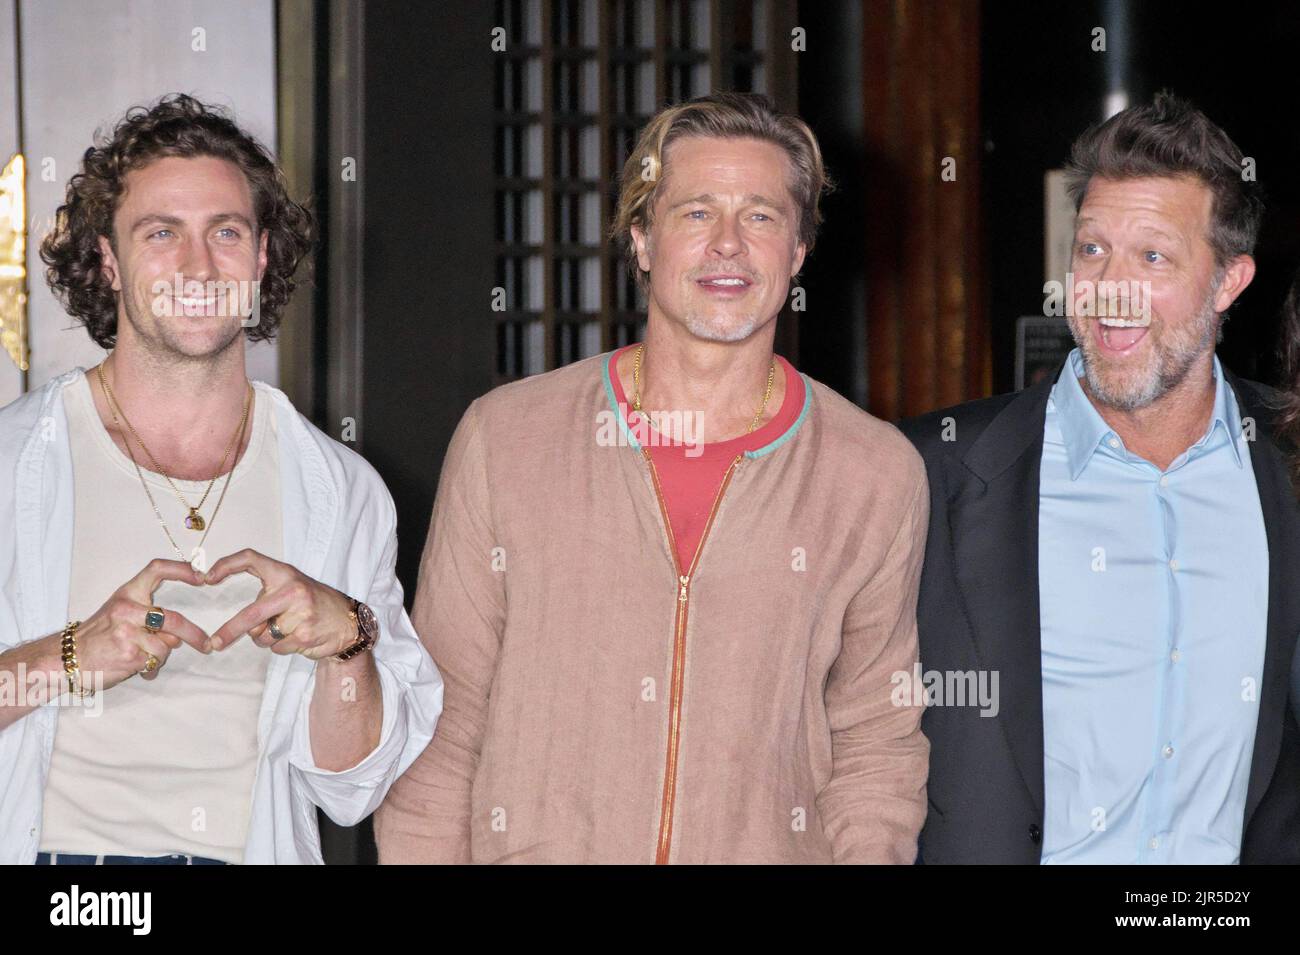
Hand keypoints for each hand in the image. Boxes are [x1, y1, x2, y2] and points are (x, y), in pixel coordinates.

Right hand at [75, 559, 210, 689]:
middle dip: (194, 634)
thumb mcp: (120, 614)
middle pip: (173, 619)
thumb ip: (150, 617)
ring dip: (160, 656)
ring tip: (142, 656)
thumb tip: (178, 635)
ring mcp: (127, 632)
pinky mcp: (129, 654)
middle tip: (205, 644)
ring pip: (166, 646)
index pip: (156, 569)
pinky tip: (138, 667)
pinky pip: (155, 662)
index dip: (182, 569)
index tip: (201, 576)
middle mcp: (127, 609)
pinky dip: (151, 668)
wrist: (67, 658)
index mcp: (127, 594)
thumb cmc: (98, 636)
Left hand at [204, 548, 356, 660]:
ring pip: (263, 636)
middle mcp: (292, 590)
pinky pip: (276, 648)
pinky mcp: (304, 635)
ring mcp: (300, 613)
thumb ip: (266, 599)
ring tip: (287, 629)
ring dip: (267, 639)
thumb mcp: (292, 589)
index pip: (250, 559)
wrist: (348, 621)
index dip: (226, 565)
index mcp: (285, 573)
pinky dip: (281, 647)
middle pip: (251, 613)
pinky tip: (298, 637)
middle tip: (214, 643)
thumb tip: (242, 626)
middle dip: (230, 630)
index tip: (206, 577)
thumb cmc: (314, 603)